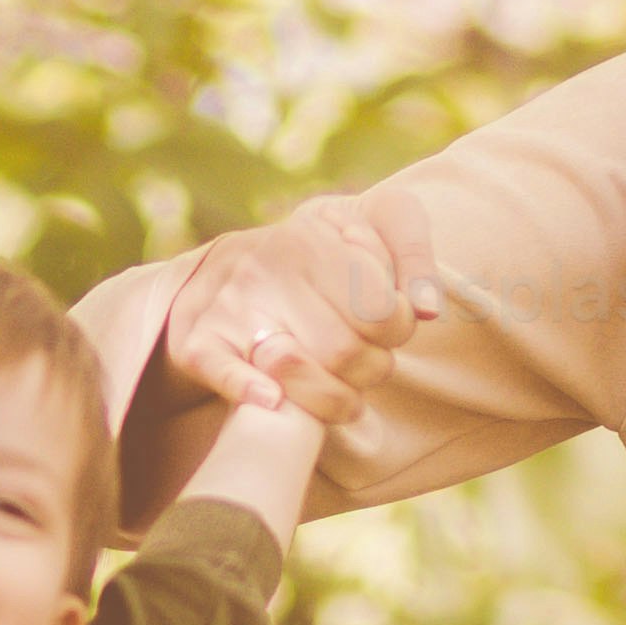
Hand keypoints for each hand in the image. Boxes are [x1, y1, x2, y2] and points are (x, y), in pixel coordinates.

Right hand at [159, 200, 440, 431]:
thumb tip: (427, 310)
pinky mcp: (198, 343)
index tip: (390, 330)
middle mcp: (263, 269)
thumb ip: (410, 253)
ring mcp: (228, 308)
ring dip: (333, 399)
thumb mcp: (371, 223)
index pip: (378, 309)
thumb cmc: (321, 249)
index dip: (397, 330)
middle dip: (371, 369)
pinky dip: (248, 390)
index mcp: (309, 240)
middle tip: (369, 364)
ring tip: (346, 396)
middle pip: (343, 350)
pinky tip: (272, 401)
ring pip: (293, 369)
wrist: (229, 262)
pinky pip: (222, 372)